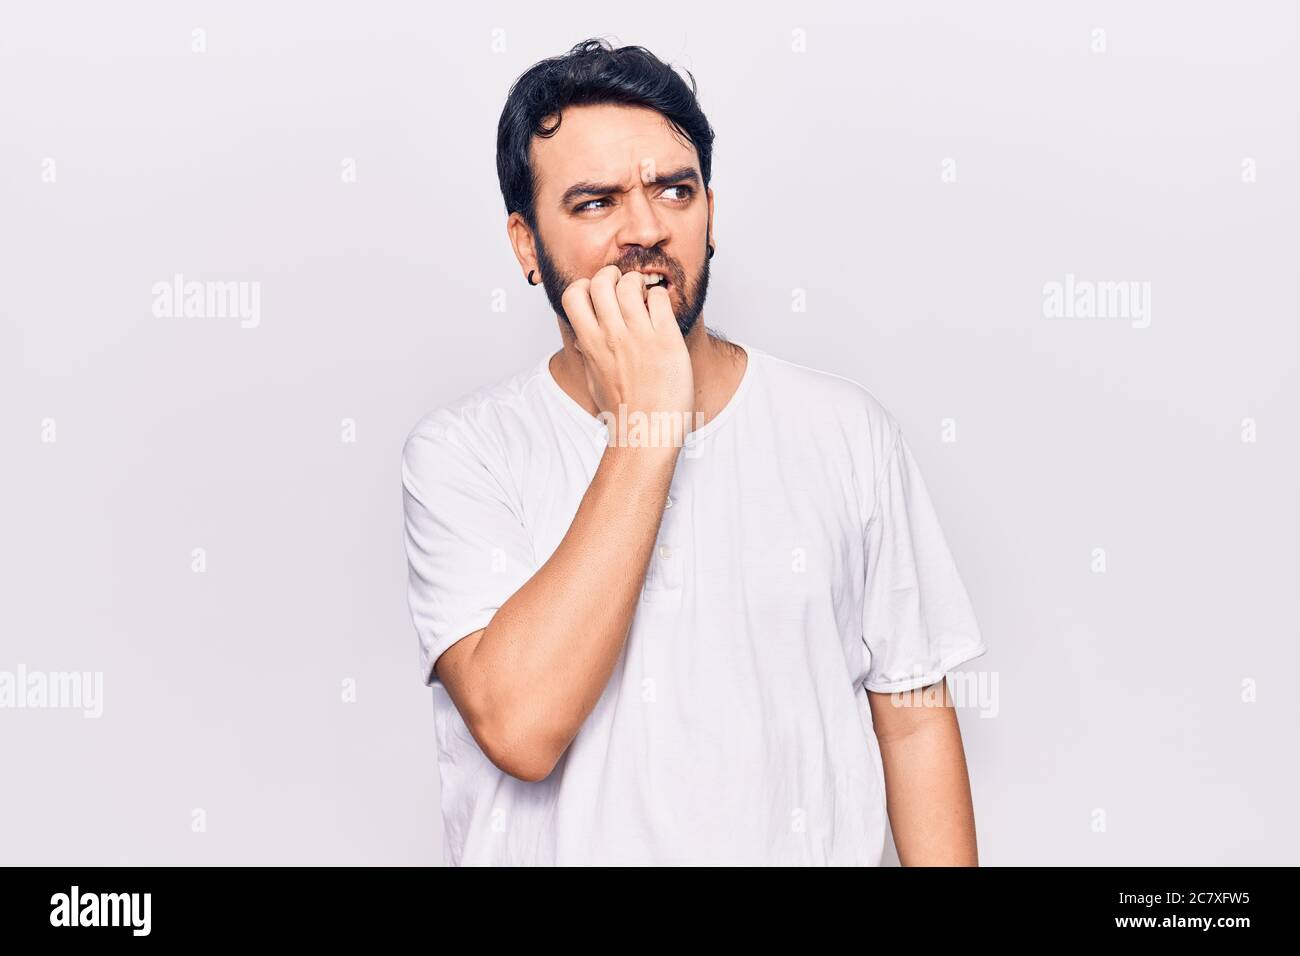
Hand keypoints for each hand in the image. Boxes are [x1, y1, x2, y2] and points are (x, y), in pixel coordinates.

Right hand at [561, 265, 694, 447]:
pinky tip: (661, 313)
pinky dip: (659, 298)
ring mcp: (639, 336)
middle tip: (624, 287)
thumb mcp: (594, 381)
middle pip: (601, 280)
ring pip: (631, 283)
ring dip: (637, 284)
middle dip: (612, 276)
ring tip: (645, 299)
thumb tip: (582, 342)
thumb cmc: (624, 411)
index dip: (586, 286)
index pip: (574, 294)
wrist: (648, 432)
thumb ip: (588, 356)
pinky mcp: (666, 339)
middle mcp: (612, 336)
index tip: (598, 295)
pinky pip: (659, 298)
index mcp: (591, 344)